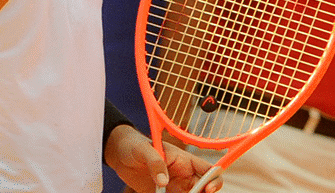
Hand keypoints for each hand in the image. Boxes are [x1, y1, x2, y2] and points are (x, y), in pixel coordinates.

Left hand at [105, 125, 222, 192]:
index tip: (208, 189)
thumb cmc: (134, 145)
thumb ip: (155, 162)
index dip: (214, 180)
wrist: (119, 154)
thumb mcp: (144, 150)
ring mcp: (173, 188)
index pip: (208, 170)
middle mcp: (182, 177)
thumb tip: (163, 182)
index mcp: (184, 161)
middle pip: (203, 190)